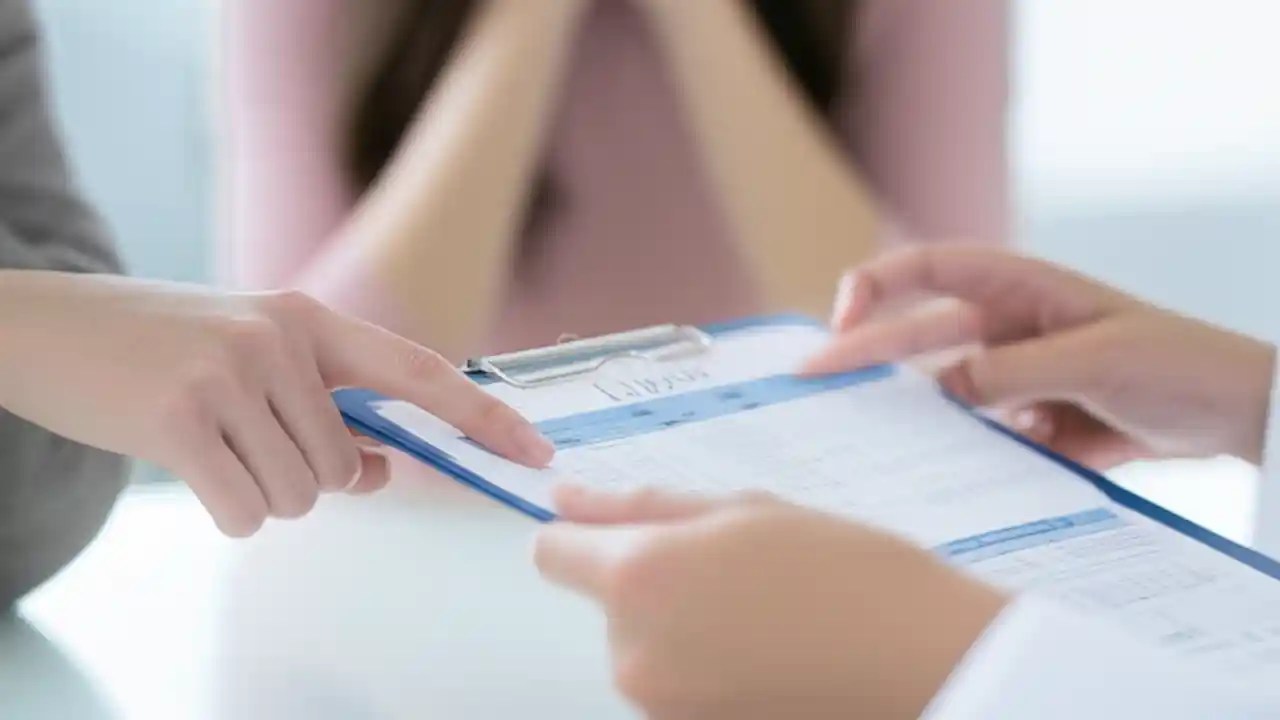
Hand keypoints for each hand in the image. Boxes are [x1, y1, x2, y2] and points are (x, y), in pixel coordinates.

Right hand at [0, 272, 552, 535]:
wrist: (46, 327)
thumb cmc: (163, 347)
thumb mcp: (255, 357)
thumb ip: (327, 407)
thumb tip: (381, 472)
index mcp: (308, 318)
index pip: (418, 373)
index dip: (481, 415)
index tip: (532, 451)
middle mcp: (279, 339)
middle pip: (345, 467)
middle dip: (308, 478)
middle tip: (247, 441)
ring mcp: (230, 376)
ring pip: (301, 495)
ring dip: (263, 492)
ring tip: (214, 444)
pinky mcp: (182, 421)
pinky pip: (246, 514)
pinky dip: (224, 509)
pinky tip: (189, 465)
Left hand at [535, 486, 1005, 719]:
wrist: (931, 664)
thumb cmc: (851, 576)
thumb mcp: (746, 510)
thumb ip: (641, 505)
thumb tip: (567, 498)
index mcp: (639, 580)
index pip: (552, 552)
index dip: (586, 534)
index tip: (630, 531)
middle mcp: (633, 657)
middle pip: (609, 604)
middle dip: (657, 582)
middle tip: (742, 570)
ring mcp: (663, 710)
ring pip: (645, 646)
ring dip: (687, 628)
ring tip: (769, 615)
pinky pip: (678, 688)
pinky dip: (710, 670)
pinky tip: (774, 656)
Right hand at [802, 246, 1275, 467]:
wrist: (1239, 415)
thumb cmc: (1179, 363)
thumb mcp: (1095, 359)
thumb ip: (1014, 370)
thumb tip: (945, 386)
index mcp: (1022, 289)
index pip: (929, 269)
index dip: (876, 284)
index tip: (841, 319)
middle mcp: (1008, 328)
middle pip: (918, 336)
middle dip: (863, 354)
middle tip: (808, 380)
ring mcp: (1017, 377)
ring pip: (944, 395)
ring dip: (913, 415)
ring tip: (867, 438)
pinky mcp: (1032, 424)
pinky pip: (980, 437)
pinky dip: (965, 454)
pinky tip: (957, 468)